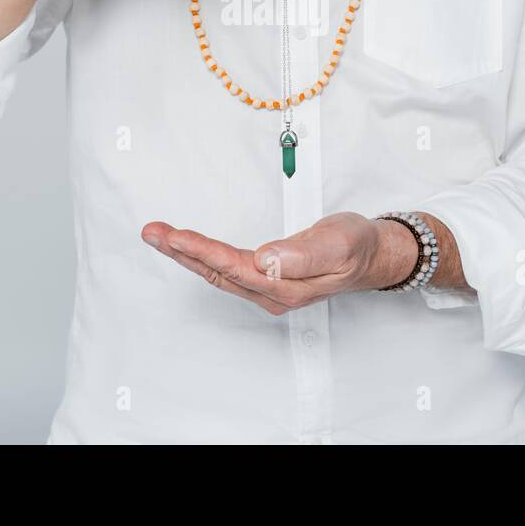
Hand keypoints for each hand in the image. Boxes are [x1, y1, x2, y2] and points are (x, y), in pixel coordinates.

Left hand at [141, 212, 418, 314]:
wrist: (373, 255)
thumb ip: (304, 253)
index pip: (233, 267)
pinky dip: (203, 256)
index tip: (174, 236)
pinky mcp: (267, 279)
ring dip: (186, 255)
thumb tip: (267, 258)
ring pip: (218, 273)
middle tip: (151, 232)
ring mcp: (267, 289)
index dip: (201, 251)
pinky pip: (227, 269)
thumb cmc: (356, 247)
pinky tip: (188, 248)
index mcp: (285, 286)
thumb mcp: (338, 243)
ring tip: (159, 236)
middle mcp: (271, 293)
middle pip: (216, 273)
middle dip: (181, 253)